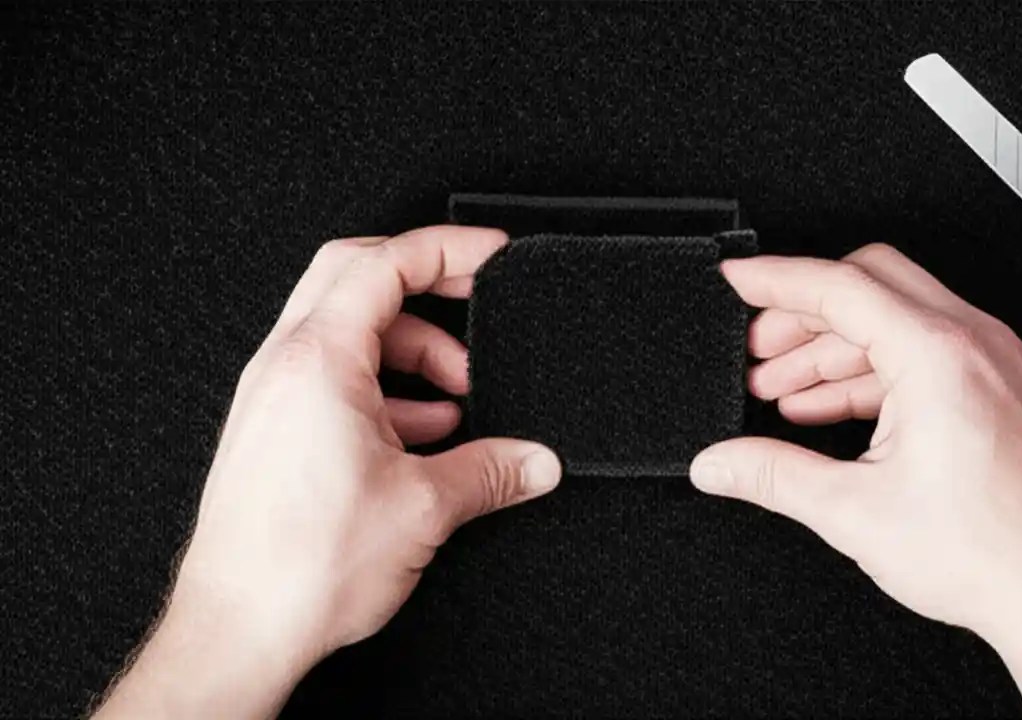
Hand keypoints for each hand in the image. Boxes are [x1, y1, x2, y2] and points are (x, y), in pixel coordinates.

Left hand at [96, 226, 560, 718]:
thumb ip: (493, 470)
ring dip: (410, 351)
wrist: (237, 631)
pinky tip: (422, 433)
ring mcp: (272, 396)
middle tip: (477, 298)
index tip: (492, 254)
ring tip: (459, 397)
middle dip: (427, 286)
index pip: (385, 262)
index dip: (448, 248)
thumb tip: (537, 460)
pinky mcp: (271, 430)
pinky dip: (383, 388)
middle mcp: (285, 366)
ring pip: (347, 332)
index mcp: (318, 360)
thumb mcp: (425, 508)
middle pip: (356, 277)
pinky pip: (332, 378)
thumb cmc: (299, 568)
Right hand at [691, 245, 1021, 718]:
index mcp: (938, 355)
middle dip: (802, 312)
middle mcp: (974, 343)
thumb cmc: (991, 555)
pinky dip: (871, 370)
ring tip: (783, 387)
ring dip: (834, 346)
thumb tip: (720, 462)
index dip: (775, 279)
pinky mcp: (1000, 388)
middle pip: (869, 284)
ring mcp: (993, 362)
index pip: (839, 287)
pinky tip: (831, 407)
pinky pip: (924, 351)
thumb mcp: (854, 511)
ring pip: (896, 318)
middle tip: (757, 346)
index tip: (737, 278)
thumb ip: (773, 475)